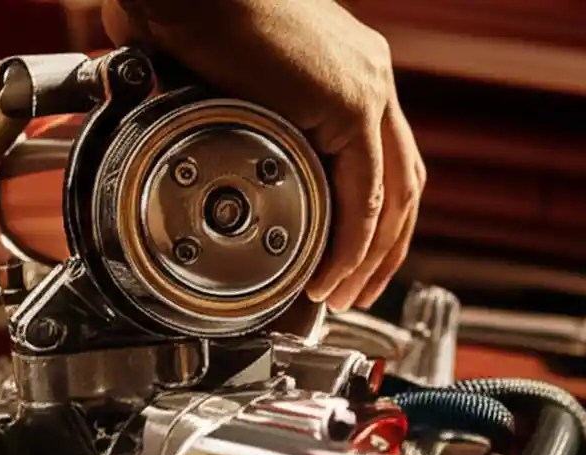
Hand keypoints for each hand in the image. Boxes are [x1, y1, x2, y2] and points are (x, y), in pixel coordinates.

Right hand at [102, 0, 425, 309]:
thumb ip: (218, 113)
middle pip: (402, 181)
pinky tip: (330, 273)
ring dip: (370, 257)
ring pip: (394, 196)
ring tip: (340, 295)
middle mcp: (368, 77)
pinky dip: (352, 244)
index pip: (379, 158)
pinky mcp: (351, 103)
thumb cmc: (189, 10)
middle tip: (353, 289)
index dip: (368, 218)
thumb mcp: (217, 78)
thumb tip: (183, 138)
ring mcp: (366, 88)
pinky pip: (366, 196)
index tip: (341, 258)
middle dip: (382, 247)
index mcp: (346, 71)